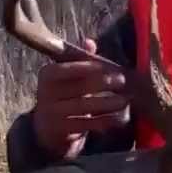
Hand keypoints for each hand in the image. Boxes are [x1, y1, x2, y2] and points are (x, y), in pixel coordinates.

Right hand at [32, 38, 129, 160]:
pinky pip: (87, 124)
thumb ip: (80, 60)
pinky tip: (120, 117)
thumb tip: (90, 42)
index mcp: (47, 74)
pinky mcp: (62, 130)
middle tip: (124, 81)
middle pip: (80, 87)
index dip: (91, 67)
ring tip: (126, 99)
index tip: (110, 67)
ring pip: (85, 106)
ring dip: (109, 103)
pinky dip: (106, 120)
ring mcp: (52, 113)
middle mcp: (45, 93)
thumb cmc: (64, 94)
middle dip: (104, 83)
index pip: (69, 68)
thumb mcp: (68, 76)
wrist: (48, 127)